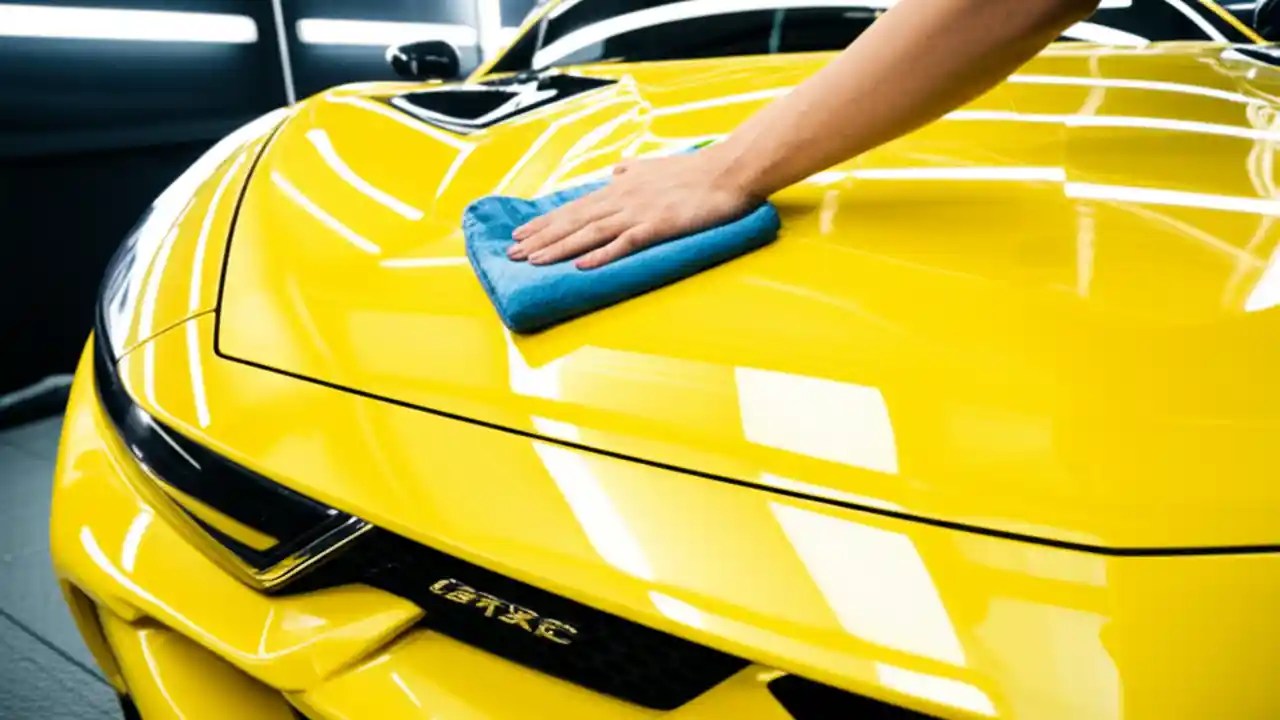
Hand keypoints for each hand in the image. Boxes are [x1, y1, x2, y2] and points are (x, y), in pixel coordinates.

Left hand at [508, 150, 757, 269]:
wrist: (728, 170)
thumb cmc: (695, 170)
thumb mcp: (655, 166)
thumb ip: (633, 170)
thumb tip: (616, 170)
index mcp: (620, 187)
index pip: (575, 207)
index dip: (546, 222)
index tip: (521, 233)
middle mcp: (622, 198)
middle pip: (573, 221)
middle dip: (541, 237)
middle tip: (512, 253)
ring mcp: (639, 213)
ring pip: (590, 233)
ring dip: (560, 247)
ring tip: (534, 261)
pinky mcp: (658, 226)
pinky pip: (625, 243)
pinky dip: (602, 254)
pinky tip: (582, 266)